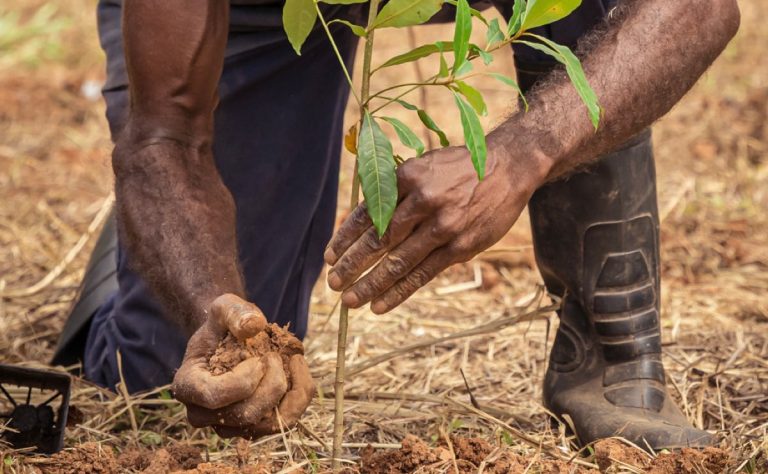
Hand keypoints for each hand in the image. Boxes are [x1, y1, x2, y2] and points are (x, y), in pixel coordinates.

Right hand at [171, 294, 314, 437]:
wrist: (229, 340)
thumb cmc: (223, 324)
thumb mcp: (225, 307)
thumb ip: (235, 312)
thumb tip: (254, 325)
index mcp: (187, 386)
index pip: (214, 396)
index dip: (243, 378)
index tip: (258, 357)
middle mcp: (203, 414)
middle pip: (245, 415)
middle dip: (271, 383)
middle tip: (274, 356)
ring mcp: (228, 426)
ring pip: (267, 425)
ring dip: (290, 391)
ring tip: (293, 361)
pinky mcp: (253, 427)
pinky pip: (284, 422)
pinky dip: (299, 396)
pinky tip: (297, 370)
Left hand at [325, 145, 548, 312]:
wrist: (506, 169)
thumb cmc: (457, 169)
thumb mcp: (423, 167)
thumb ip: (395, 192)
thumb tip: (362, 224)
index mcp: (408, 177)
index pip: (368, 213)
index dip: (345, 238)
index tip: (330, 256)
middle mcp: (423, 202)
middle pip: (379, 241)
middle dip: (352, 265)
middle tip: (334, 282)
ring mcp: (443, 227)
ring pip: (398, 262)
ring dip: (370, 284)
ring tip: (350, 300)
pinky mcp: (460, 248)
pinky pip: (423, 274)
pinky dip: (399, 292)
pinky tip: (380, 305)